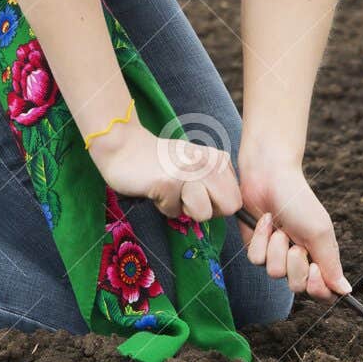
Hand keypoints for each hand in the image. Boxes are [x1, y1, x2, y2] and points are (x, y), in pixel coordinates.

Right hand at [89, 123, 241, 223]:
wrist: (126, 147)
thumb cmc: (162, 163)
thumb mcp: (196, 167)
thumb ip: (215, 183)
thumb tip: (230, 209)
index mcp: (218, 159)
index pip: (236, 199)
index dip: (218, 206)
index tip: (201, 196)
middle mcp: (208, 162)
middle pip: (228, 208)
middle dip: (207, 211)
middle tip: (187, 197)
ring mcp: (189, 172)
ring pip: (204, 214)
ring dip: (183, 209)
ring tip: (170, 191)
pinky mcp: (168, 182)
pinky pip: (174, 212)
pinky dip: (163, 205)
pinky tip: (155, 188)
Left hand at [237, 157, 349, 300]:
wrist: (270, 178)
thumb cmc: (299, 202)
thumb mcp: (319, 233)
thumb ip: (331, 265)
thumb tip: (345, 291)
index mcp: (319, 257)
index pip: (323, 292)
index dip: (318, 288)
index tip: (315, 269)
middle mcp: (299, 260)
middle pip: (297, 287)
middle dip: (295, 264)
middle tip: (296, 243)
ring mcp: (276, 255)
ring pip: (275, 273)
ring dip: (277, 247)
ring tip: (280, 227)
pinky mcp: (257, 248)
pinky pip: (256, 260)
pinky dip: (261, 239)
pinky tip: (266, 221)